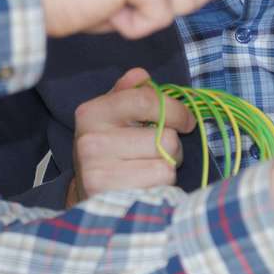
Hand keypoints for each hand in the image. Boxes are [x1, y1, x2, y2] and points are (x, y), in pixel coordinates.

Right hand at [67, 67, 195, 206]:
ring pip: (166, 164)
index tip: (186, 121)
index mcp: (92, 113)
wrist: (87, 197)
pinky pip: (161, 186)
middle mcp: (91, 141)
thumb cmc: (108, 150)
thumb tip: (142, 75)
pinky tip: (145, 186)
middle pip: (164, 137)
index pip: (146, 100)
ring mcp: (99, 172)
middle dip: (172, 145)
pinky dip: (161, 187)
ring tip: (150, 169)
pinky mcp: (113, 197)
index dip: (176, 109)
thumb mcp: (112, 116)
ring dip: (167, 167)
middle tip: (160, 151)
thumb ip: (128, 92)